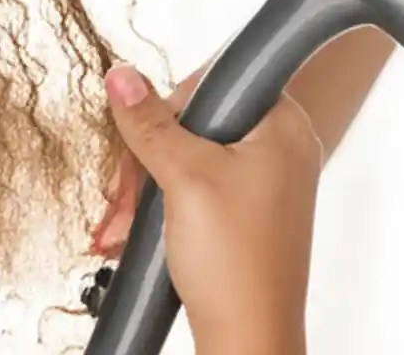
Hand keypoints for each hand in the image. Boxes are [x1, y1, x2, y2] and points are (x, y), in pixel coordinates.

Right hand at [97, 64, 321, 350]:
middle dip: (148, 155)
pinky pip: (192, 184)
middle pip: (194, 119)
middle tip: (126, 190)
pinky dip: (160, 202)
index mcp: (282, 125)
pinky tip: (131, 229)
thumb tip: (122, 76)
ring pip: (186, 154)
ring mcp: (261, 180)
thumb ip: (151, 123)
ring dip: (145, 185)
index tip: (150, 132)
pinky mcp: (243, 209)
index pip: (218, 78)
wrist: (247, 337)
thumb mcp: (183, 178)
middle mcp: (278, 147)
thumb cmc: (235, 263)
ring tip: (121, 221)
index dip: (175, 101)